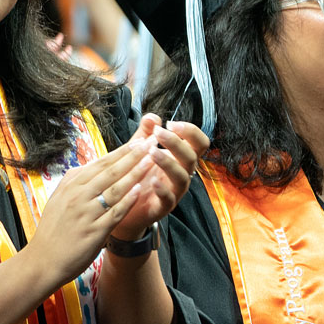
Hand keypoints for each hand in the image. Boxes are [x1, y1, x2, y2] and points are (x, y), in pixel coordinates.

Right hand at [20, 133, 155, 283]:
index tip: (141, 139)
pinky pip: (115, 213)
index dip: (123, 151)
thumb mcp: (60, 199)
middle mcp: (78, 196)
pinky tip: (142, 190)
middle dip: (134, 155)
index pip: (101, 163)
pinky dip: (129, 200)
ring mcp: (86, 213)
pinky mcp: (94, 231)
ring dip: (136, 173)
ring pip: (115, 189)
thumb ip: (76, 182)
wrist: (42, 261)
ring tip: (153, 160)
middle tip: (153, 142)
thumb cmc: (54, 230)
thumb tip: (92, 165)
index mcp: (71, 185)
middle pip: (111, 171)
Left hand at [112, 115, 209, 240]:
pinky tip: (151, 180)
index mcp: (181, 159)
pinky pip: (168, 199)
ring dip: (169, 162)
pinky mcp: (163, 207)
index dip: (190, 131)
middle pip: (192, 157)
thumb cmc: (137, 176)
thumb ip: (146, 133)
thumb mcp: (140, 151)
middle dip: (177, 143)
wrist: (124, 207)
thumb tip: (152, 116)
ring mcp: (175, 191)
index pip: (199, 143)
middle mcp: (183, 174)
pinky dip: (162, 189)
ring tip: (152, 152)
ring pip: (182, 177)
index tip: (171, 123)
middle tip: (159, 133)